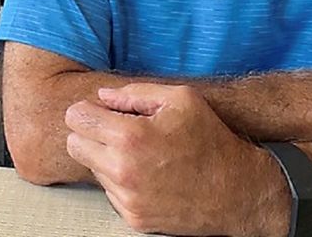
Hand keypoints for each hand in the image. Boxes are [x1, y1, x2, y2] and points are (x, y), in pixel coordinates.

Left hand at [65, 83, 287, 235]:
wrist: (238, 192)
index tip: (101, 112)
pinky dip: (121, 181)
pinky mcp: (133, 218)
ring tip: (141, 153)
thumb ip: (134, 93)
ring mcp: (127, 199)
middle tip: (115, 130)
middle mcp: (123, 171)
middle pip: (74, 145)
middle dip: (90, 133)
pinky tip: (148, 173)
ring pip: (92, 169)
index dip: (87, 110)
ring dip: (107, 159)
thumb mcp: (180, 99)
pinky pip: (110, 192)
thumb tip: (102, 95)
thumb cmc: (210, 140)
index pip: (75, 118)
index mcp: (130, 137)